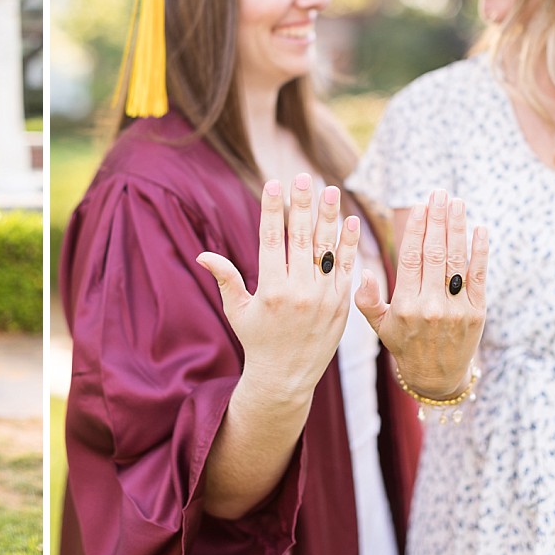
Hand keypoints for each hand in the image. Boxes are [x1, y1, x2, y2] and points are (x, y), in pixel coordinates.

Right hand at [197, 174, 361, 402]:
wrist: (287, 378)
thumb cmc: (257, 341)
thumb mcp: (237, 310)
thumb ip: (226, 278)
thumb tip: (203, 255)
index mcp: (270, 289)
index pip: (271, 240)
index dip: (272, 210)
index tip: (274, 184)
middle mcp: (298, 291)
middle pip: (301, 238)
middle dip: (302, 204)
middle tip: (304, 176)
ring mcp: (323, 298)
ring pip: (327, 249)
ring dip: (329, 217)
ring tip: (331, 190)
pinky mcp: (341, 305)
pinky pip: (346, 269)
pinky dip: (349, 245)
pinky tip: (351, 221)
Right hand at [354, 189, 487, 397]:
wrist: (437, 377)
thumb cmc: (404, 344)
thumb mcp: (378, 325)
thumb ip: (366, 298)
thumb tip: (362, 270)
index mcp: (405, 305)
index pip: (410, 258)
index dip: (416, 229)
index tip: (419, 206)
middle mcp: (431, 305)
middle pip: (434, 253)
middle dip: (437, 220)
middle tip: (439, 193)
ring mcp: (456, 309)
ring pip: (456, 260)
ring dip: (457, 228)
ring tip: (456, 202)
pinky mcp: (477, 312)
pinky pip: (479, 277)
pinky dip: (480, 252)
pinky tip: (479, 229)